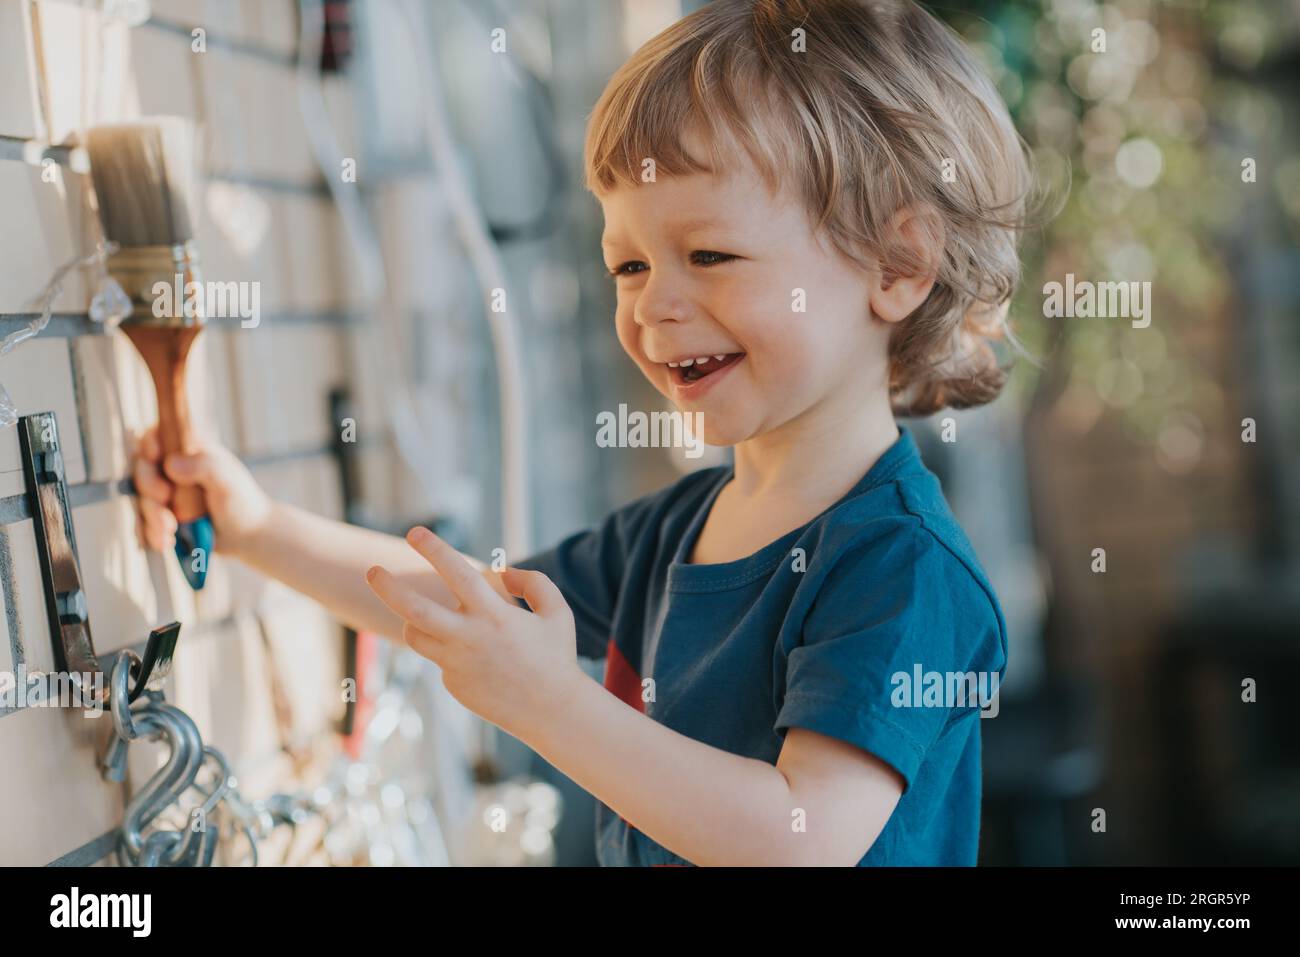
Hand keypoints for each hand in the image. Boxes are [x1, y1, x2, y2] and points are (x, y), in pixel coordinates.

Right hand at [131, 426, 273, 558]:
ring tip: (171, 529)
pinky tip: (166, 541)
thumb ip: (205, 465)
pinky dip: (152, 533)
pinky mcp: (162, 517)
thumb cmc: (242, 501)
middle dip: (148, 485)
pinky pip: (144, 524)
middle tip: (165, 498)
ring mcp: (165, 494)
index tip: (154, 456)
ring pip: (141, 499)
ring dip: (151, 515)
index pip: (159, 435)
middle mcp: (173, 469)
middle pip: (142, 468)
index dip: (150, 443)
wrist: (247, 536)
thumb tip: (171, 463)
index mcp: (189, 450)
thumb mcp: (228, 479)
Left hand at [365, 527, 584, 738]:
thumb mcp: (557, 611)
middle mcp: (469, 639)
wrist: (552, 711)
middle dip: (388, 587)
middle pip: (414, 610)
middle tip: (370, 571)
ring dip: (414, 620)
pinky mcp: (453, 685)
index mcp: (494, 615)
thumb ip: (533, 583)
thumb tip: (503, 572)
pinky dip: (451, 651)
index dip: (434, 549)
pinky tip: (481, 663)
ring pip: (415, 635)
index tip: (415, 532)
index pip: (456, 574)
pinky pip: (440, 660)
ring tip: (429, 615)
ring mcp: (456, 665)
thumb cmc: (556, 657)